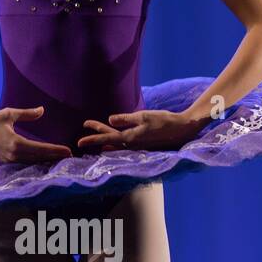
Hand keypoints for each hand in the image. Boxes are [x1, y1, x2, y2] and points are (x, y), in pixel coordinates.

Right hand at [0, 107, 72, 163]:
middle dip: (55, 157)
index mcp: (16, 143)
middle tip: (70, 156)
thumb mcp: (9, 114)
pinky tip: (44, 160)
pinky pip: (26, 162)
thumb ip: (27, 114)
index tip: (68, 151)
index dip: (56, 150)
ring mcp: (10, 159)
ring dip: (47, 160)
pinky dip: (37, 161)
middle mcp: (14, 154)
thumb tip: (42, 110)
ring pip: (33, 162)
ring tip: (60, 159)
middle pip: (40, 158)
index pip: (41, 148)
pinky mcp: (6, 160)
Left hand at [76, 108, 198, 152]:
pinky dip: (116, 139)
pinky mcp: (143, 142)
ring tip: (95, 132)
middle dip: (96, 134)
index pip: (108, 138)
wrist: (182, 129)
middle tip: (83, 131)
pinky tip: (113, 138)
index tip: (80, 141)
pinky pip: (125, 142)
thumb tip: (110, 119)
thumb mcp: (144, 116)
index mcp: (131, 137)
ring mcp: (138, 144)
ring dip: (105, 137)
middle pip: (110, 139)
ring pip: (117, 141)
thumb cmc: (164, 121)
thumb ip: (127, 119)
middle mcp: (132, 144)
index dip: (93, 138)